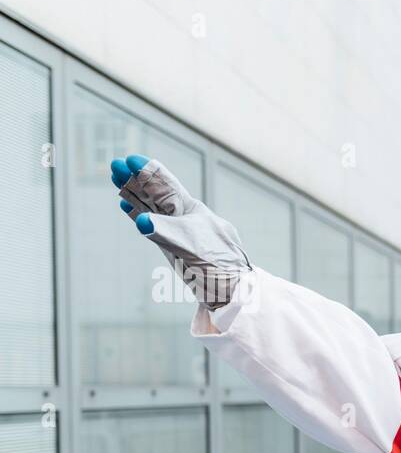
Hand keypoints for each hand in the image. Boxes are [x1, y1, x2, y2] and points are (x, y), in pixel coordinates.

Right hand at [111, 154, 250, 306]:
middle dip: (136, 179)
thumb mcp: (193, 248)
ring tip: (117, 181)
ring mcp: (179, 233)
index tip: (131, 160)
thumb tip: (142, 221)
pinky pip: (153, 226)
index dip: (150, 173)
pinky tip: (128, 206)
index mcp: (193, 212)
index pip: (167, 186)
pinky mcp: (175, 248)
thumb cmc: (220, 267)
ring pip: (152, 208)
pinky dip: (139, 214)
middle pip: (156, 194)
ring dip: (134, 194)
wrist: (234, 293)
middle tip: (115, 165)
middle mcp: (185, 219)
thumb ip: (167, 233)